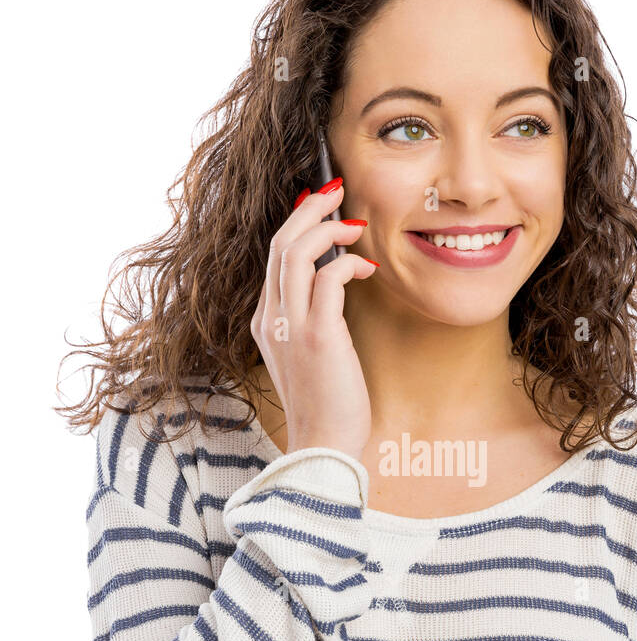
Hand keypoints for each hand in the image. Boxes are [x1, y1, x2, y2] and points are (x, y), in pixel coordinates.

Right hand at [251, 183, 375, 461]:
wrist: (323, 448)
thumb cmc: (326, 407)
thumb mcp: (311, 357)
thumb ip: (314, 321)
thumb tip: (336, 285)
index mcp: (266, 323)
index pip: (275, 259)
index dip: (298, 226)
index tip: (321, 209)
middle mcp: (271, 319)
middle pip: (280, 244)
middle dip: (308, 210)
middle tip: (334, 192)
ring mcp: (290, 327)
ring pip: (296, 252)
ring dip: (327, 227)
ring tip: (354, 223)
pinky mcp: (317, 337)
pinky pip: (328, 277)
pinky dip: (348, 264)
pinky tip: (366, 269)